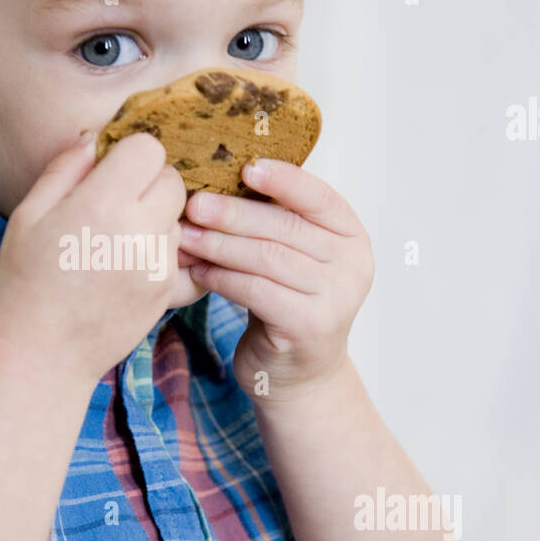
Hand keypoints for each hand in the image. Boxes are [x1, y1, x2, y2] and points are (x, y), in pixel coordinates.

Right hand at [0, 130, 186, 386]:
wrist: (42, 355)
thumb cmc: (25, 281)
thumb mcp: (29, 215)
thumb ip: (65, 169)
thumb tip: (94, 138)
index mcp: (101, 204)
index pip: (148, 150)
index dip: (129, 155)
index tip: (109, 172)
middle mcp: (139, 232)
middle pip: (172, 181)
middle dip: (148, 183)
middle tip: (115, 203)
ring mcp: (159, 265)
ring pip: (178, 217)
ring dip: (155, 219)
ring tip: (115, 242)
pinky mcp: (168, 292)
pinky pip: (177, 253)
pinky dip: (158, 252)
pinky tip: (125, 267)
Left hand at [177, 157, 373, 396]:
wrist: (298, 373)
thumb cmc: (287, 302)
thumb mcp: (294, 256)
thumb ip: (277, 220)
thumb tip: (220, 173)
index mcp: (352, 236)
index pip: (320, 197)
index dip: (284, 179)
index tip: (245, 167)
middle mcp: (353, 265)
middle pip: (285, 227)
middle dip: (233, 213)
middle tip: (193, 204)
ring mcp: (336, 298)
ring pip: (267, 258)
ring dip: (219, 245)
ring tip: (186, 236)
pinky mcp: (308, 327)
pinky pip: (255, 291)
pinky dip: (222, 278)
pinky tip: (198, 271)